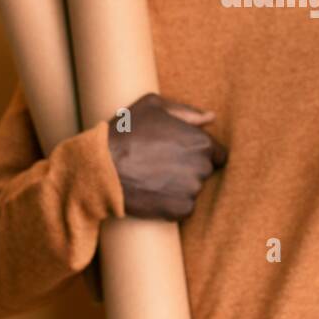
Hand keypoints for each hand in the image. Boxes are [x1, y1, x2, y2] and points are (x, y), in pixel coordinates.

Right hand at [107, 92, 227, 220]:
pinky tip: (153, 192)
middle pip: (205, 171)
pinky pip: (184, 207)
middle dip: (189, 168)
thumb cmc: (125, 133)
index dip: (199, 153)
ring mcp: (192, 191)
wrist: (101, 169)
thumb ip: (186, 112)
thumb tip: (211, 118)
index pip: (217, 153)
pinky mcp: (180, 211)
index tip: (179, 153)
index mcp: (200, 141)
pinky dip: (172, 203)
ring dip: (180, 186)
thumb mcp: (153, 107)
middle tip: (161, 163)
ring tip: (154, 177)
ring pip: (194, 189)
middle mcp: (201, 167)